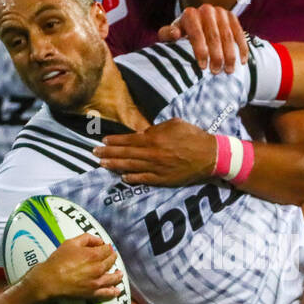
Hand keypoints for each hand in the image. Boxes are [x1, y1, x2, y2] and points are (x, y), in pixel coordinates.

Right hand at [30, 234, 123, 301]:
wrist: (50, 280)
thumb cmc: (59, 260)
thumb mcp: (71, 243)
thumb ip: (87, 238)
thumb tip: (99, 240)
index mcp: (94, 255)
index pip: (108, 249)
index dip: (108, 247)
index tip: (106, 247)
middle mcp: (99, 268)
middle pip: (111, 262)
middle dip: (113, 258)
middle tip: (112, 257)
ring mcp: (97, 282)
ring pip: (113, 278)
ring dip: (118, 275)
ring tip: (119, 273)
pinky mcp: (93, 292)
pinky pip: (107, 293)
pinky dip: (114, 292)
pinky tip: (117, 290)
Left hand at [95, 119, 216, 186]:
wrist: (209, 155)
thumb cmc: (193, 136)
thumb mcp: (174, 124)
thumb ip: (156, 128)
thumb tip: (143, 133)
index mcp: (154, 138)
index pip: (128, 140)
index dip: (114, 141)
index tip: (103, 141)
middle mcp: (152, 154)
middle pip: (125, 153)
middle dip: (108, 153)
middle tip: (94, 153)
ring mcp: (157, 168)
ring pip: (131, 167)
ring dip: (114, 165)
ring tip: (102, 164)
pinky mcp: (163, 179)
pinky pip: (144, 179)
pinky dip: (132, 178)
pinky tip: (122, 177)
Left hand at [158, 4, 249, 73]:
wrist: (196, 23)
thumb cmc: (181, 34)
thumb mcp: (170, 35)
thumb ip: (167, 34)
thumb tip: (175, 34)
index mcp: (190, 14)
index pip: (197, 34)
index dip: (200, 52)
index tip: (202, 67)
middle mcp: (206, 10)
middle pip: (214, 36)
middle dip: (216, 56)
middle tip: (216, 72)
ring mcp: (221, 12)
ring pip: (228, 37)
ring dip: (230, 55)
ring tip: (229, 71)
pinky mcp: (232, 17)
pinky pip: (240, 34)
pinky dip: (242, 48)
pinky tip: (242, 62)